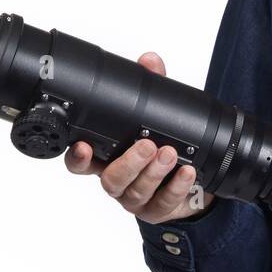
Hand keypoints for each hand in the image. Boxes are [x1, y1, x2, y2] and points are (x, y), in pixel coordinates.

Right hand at [63, 51, 215, 223]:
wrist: (193, 176)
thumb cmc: (164, 143)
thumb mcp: (157, 114)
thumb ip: (153, 88)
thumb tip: (149, 60)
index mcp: (108, 157)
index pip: (82, 161)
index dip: (78, 157)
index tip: (82, 146)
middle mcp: (118, 180)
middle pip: (110, 179)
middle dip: (128, 162)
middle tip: (147, 145)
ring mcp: (137, 198)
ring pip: (136, 191)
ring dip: (154, 172)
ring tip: (169, 154)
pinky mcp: (159, 210)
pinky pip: (164, 202)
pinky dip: (176, 186)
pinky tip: (188, 172)